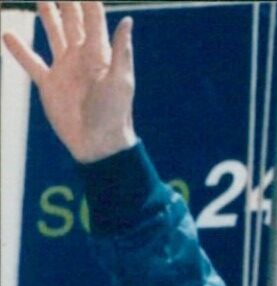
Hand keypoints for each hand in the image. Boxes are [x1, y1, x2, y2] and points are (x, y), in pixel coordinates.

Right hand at [3, 2, 136, 163]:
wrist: (97, 143)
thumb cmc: (114, 113)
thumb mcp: (120, 80)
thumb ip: (122, 50)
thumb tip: (128, 20)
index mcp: (100, 54)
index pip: (92, 20)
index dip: (88, 2)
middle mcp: (81, 57)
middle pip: (72, 22)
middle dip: (67, 3)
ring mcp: (64, 69)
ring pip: (54, 35)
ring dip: (48, 17)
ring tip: (43, 0)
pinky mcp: (48, 83)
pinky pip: (31, 61)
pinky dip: (19, 49)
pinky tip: (8, 35)